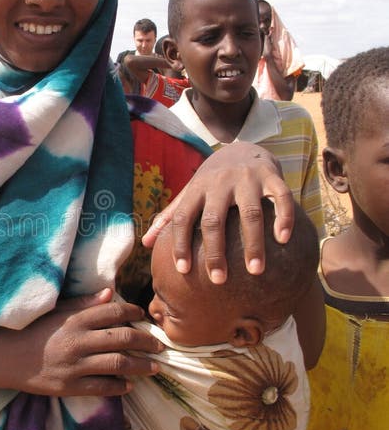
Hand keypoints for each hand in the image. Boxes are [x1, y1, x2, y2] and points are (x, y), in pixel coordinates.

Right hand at [0, 289, 160, 396]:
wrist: (3, 357)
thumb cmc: (30, 330)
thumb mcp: (56, 311)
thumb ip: (84, 304)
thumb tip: (111, 294)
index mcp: (75, 319)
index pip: (113, 312)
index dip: (133, 313)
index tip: (143, 315)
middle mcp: (78, 340)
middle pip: (122, 338)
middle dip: (145, 341)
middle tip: (159, 345)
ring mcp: (75, 365)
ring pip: (118, 364)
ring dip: (140, 366)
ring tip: (154, 367)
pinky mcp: (70, 386)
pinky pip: (102, 387)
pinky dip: (119, 387)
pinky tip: (128, 385)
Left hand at [142, 142, 294, 282]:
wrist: (243, 148)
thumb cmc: (212, 182)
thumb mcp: (190, 194)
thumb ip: (169, 217)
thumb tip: (145, 243)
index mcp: (197, 189)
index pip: (183, 218)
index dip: (180, 243)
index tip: (182, 270)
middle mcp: (220, 183)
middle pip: (214, 220)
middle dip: (215, 252)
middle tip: (218, 280)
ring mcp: (247, 179)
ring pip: (249, 213)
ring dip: (253, 244)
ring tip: (255, 271)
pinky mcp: (271, 177)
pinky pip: (280, 197)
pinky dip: (283, 218)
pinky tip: (283, 240)